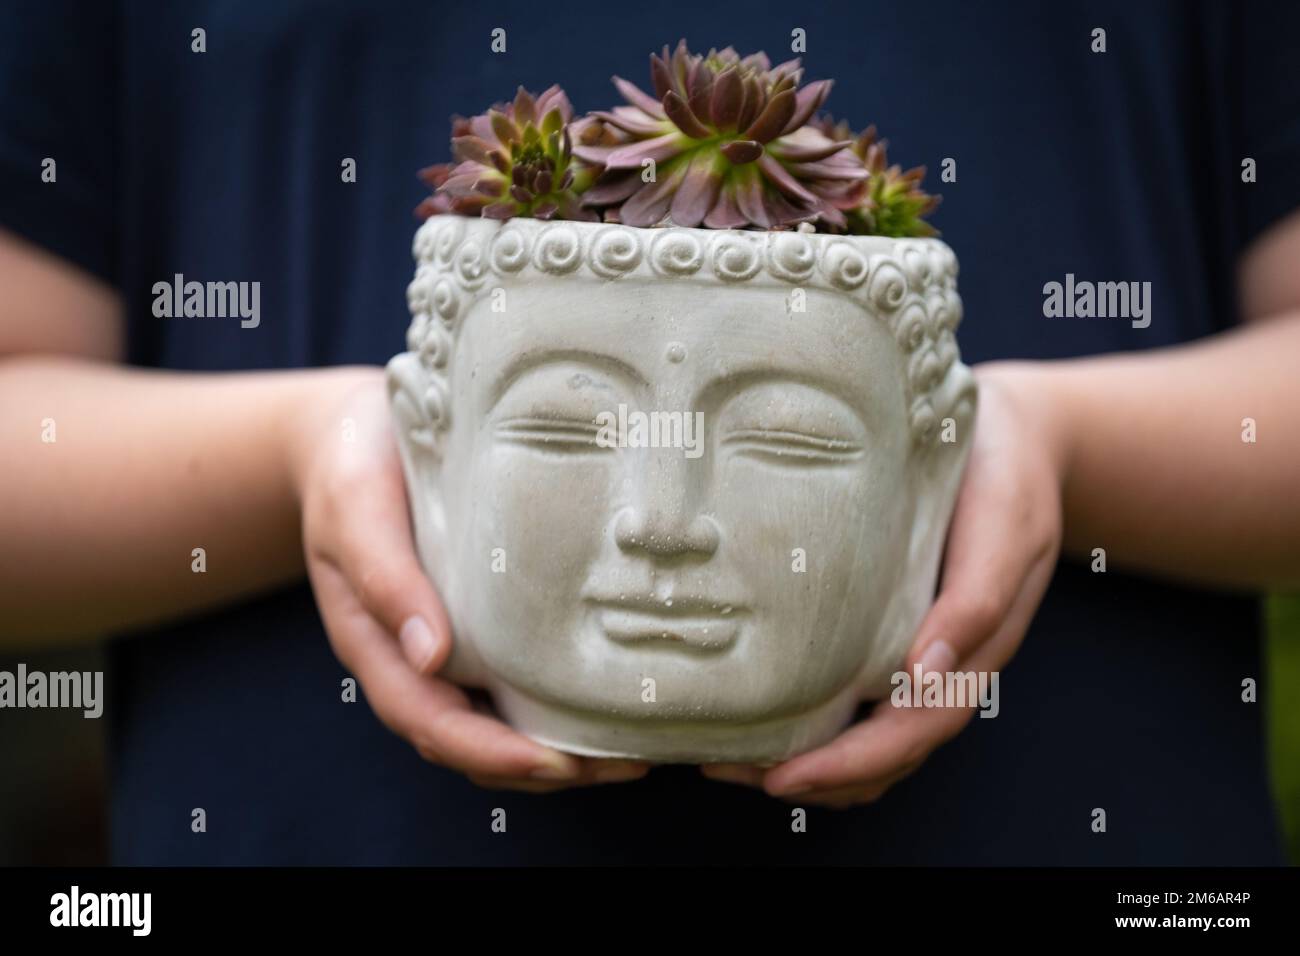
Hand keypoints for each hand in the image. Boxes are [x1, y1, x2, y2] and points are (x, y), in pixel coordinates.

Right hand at [287, 368, 647, 791]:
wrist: (358, 430)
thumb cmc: (352, 468)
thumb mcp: (356, 511)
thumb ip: (384, 577)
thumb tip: (430, 656)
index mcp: (376, 644)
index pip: (430, 722)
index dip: (489, 752)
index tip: (552, 763)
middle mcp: (415, 659)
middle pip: (474, 742)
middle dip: (543, 767)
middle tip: (621, 768)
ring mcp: (451, 644)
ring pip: (502, 722)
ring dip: (561, 748)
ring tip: (632, 752)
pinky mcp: (484, 620)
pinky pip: (520, 678)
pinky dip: (562, 702)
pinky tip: (614, 695)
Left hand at [701, 362, 1066, 806]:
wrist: (1016, 434)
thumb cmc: (1007, 477)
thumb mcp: (1006, 528)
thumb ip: (977, 602)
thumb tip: (922, 678)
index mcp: (974, 651)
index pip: (911, 733)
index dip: (848, 765)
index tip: (779, 780)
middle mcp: (944, 665)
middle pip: (882, 754)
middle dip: (810, 777)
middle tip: (723, 772)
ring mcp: (918, 651)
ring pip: (867, 737)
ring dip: (806, 762)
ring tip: (726, 759)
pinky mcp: (892, 627)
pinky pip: (857, 695)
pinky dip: (815, 722)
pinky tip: (761, 712)